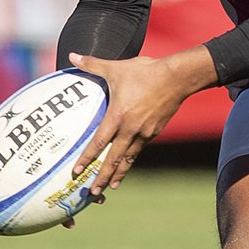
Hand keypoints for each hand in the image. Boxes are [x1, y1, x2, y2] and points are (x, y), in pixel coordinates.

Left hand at [67, 49, 211, 196]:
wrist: (176, 78)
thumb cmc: (145, 72)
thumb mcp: (116, 68)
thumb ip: (92, 64)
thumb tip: (71, 55)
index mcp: (118, 115)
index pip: (98, 142)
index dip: (86, 158)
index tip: (77, 172)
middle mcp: (130, 129)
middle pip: (113, 159)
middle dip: (102, 177)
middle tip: (92, 193)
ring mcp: (144, 133)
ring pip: (128, 158)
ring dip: (118, 174)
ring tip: (110, 187)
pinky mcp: (154, 132)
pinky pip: (139, 149)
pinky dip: (131, 160)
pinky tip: (126, 166)